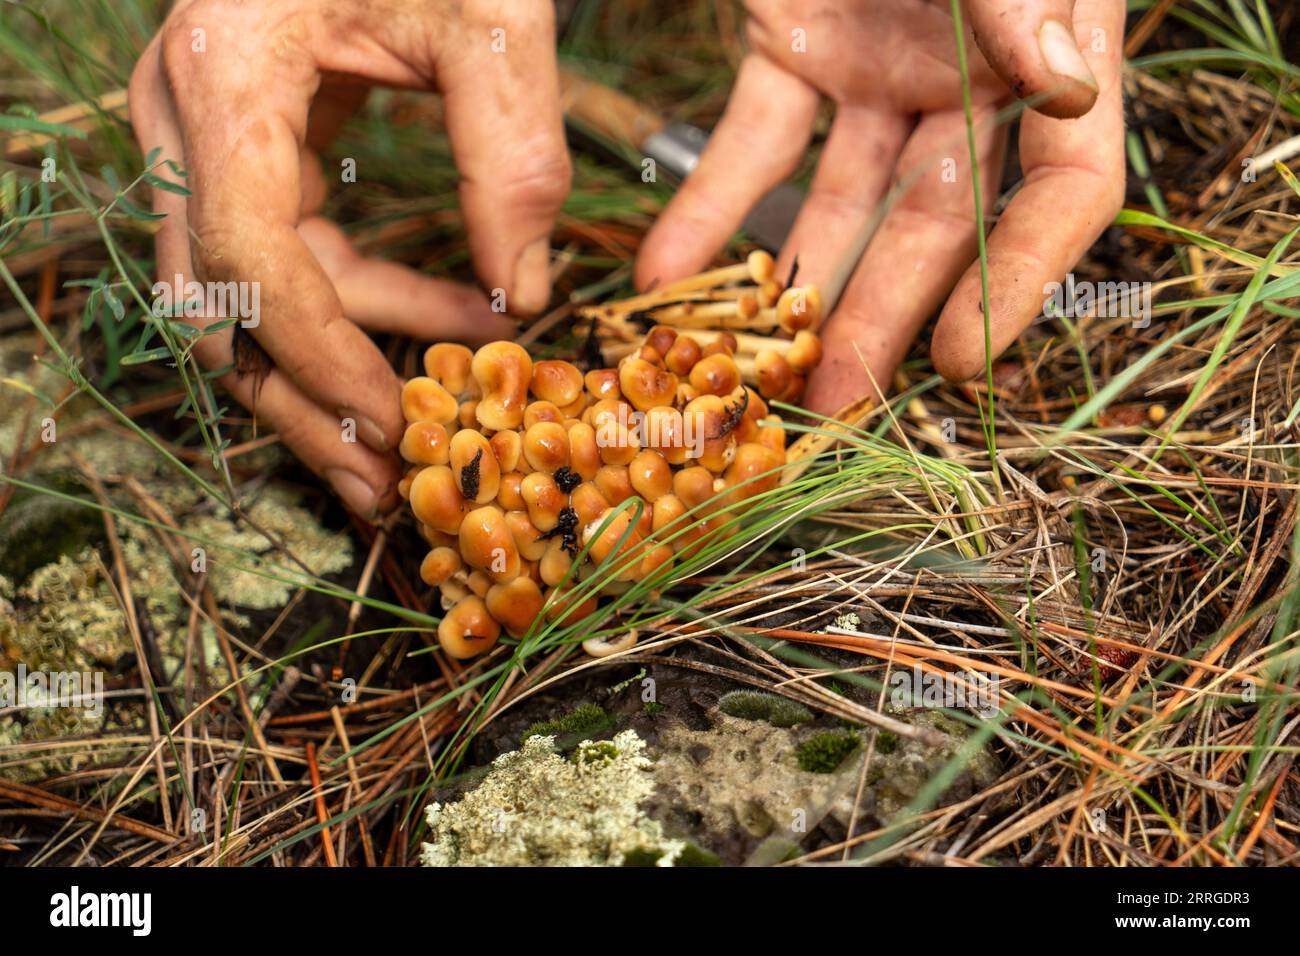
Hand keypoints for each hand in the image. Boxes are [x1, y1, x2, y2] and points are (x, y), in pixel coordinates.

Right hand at [129, 0, 569, 516]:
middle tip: (387, 478)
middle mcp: (188, 111)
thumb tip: (521, 289)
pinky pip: (292, 253)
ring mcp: (207, 133)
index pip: (246, 256)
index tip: (393, 422)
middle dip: (304, 399)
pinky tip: (455, 316)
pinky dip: (367, 299)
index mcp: (225, 72)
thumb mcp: (486, 15)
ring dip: (336, 368)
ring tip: (430, 424)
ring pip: (246, 295)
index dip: (317, 357)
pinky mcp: (249, 146)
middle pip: (219, 302)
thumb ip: (512, 151)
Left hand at [635, 0, 1125, 412]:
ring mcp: (879, 67)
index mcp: (1044, 50)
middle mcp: (968, 76)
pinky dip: (709, 205)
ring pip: (839, 201)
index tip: (962, 360)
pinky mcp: (794, 45)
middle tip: (833, 403)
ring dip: (793, 286)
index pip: (1061, 192)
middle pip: (933, 222)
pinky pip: (751, 141)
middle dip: (884, 316)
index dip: (1021, 280)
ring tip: (746, 369)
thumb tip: (1073, 90)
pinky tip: (666, 274)